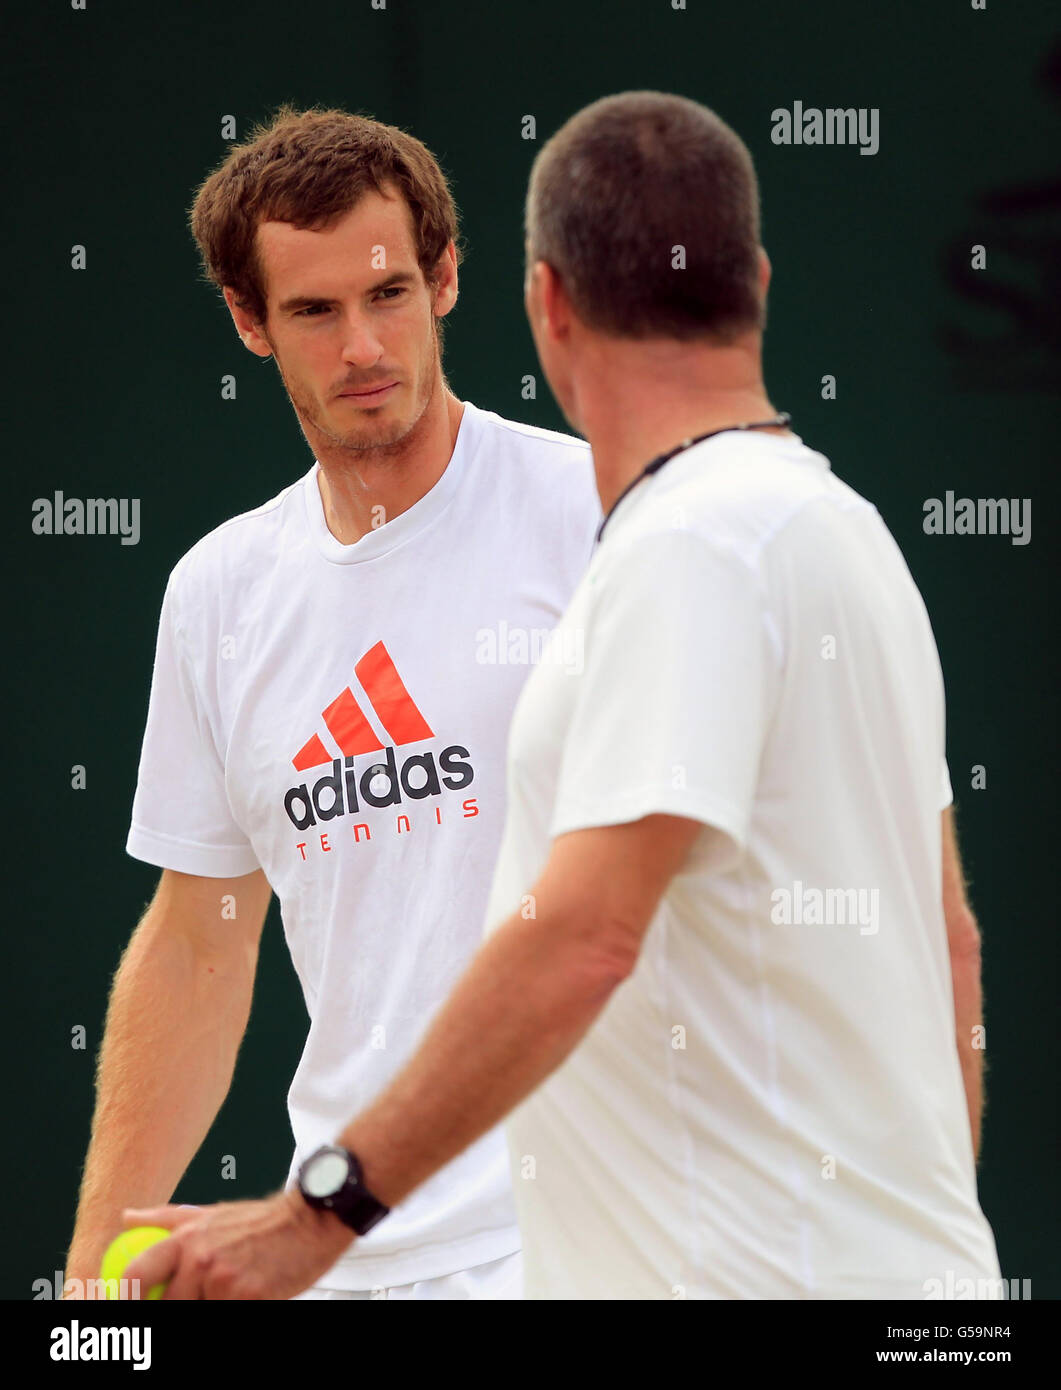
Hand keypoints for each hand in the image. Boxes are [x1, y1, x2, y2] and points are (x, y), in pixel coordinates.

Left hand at [120, 1189, 354, 1299]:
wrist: (310, 1221)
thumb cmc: (259, 1221)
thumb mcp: (211, 1213)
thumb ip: (166, 1220)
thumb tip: (127, 1218)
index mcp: (187, 1238)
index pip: (136, 1274)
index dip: (125, 1298)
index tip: (127, 1304)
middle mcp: (201, 1259)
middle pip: (169, 1305)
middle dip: (183, 1303)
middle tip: (201, 1293)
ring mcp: (225, 1281)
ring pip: (200, 1310)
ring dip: (212, 1304)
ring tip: (231, 1288)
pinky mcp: (249, 1298)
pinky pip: (228, 1314)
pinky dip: (235, 1307)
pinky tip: (248, 1294)